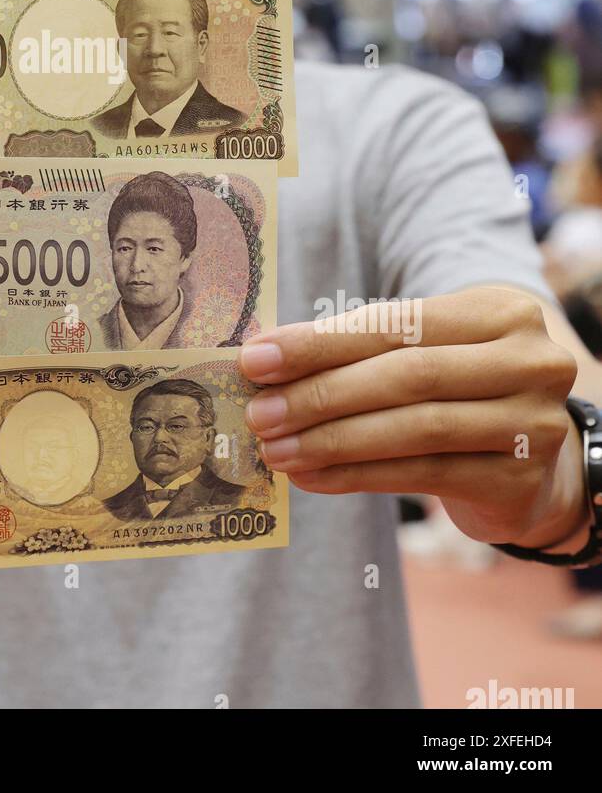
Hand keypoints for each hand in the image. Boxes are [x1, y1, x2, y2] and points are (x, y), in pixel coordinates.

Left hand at [241, 287, 581, 546]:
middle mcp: (529, 362)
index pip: (396, 322)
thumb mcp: (423, 351)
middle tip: (260, 412)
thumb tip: (262, 358)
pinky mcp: (520, 481)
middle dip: (321, 394)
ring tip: (275, 449)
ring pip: (414, 429)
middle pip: (406, 375)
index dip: (320, 341)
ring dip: (332, 440)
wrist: (536, 463)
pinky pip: (422, 474)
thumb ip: (357, 349)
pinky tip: (310, 476)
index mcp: (499, 311)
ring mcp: (533, 425)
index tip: (256, 359)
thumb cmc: (457, 389)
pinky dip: (356, 476)